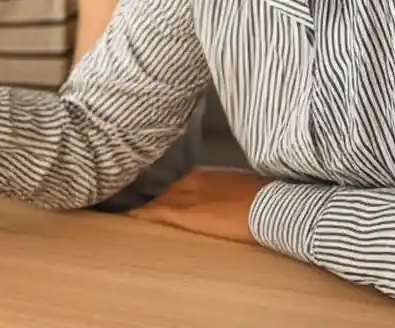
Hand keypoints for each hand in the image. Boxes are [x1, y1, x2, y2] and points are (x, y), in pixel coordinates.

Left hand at [134, 167, 272, 244]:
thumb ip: (231, 192)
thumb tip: (233, 199)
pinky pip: (153, 214)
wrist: (268, 204)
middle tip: (145, 212)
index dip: (174, 195)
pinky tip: (126, 220)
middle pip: (167, 194)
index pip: (182, 186)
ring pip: (158, 203)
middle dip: (159, 202)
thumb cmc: (265, 197)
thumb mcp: (244, 189)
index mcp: (206, 175)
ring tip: (131, 217)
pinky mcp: (180, 214)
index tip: (167, 201)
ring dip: (148, 210)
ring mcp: (183, 197)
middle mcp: (190, 182)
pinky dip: (139, 217)